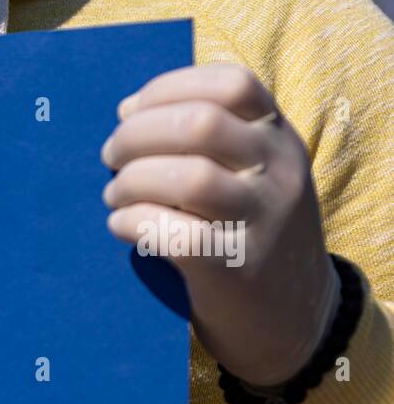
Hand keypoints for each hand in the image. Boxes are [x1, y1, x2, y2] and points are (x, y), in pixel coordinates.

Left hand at [102, 64, 337, 386]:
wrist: (294, 318)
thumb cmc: (249, 235)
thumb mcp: (252, 176)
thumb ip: (206, 140)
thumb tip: (128, 111)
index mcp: (280, 139)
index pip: (231, 85)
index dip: (168, 89)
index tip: (129, 111)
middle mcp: (279, 172)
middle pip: (199, 124)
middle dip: (137, 135)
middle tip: (110, 157)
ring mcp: (262, 220)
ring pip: (187, 177)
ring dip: (132, 181)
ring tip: (115, 197)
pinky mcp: (235, 268)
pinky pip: (175, 234)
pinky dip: (134, 223)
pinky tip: (121, 226)